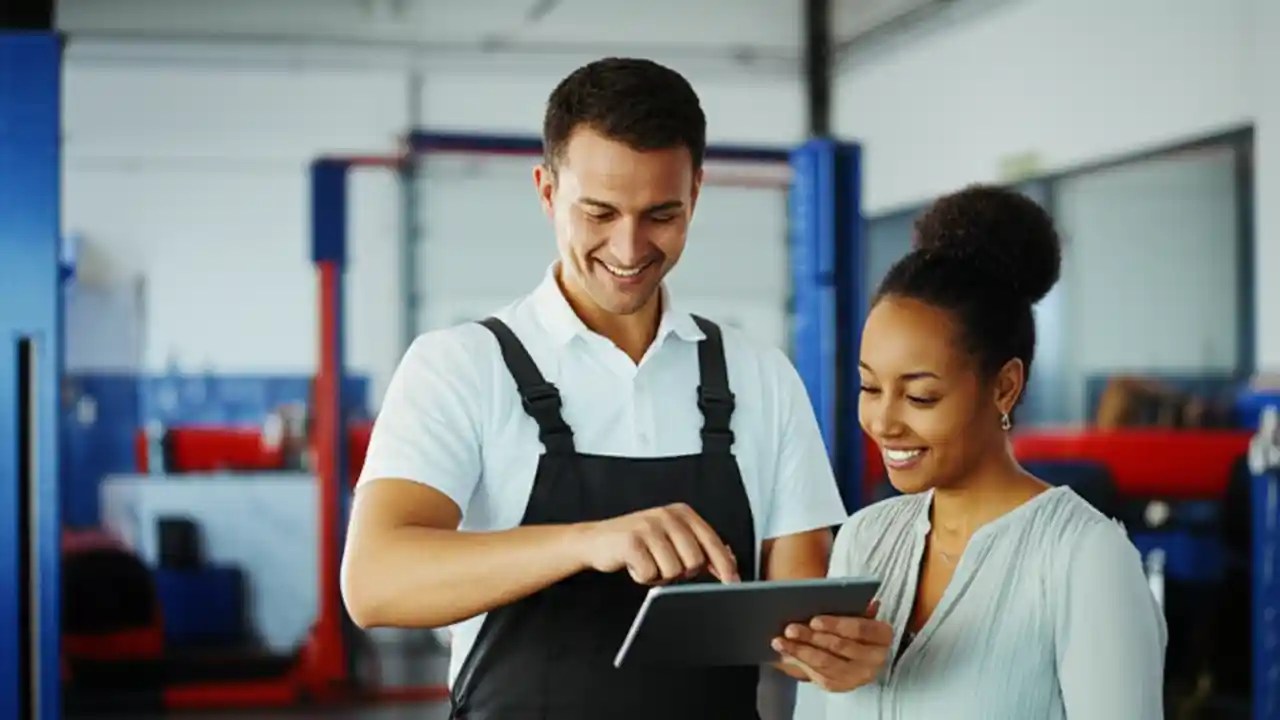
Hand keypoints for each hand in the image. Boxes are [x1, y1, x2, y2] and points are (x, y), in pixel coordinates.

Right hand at [579, 503, 740, 584]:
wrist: (596, 541)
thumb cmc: (639, 542)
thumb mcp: (672, 538)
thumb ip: (700, 546)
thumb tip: (730, 558)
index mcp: (682, 513)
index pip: (712, 541)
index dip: (724, 565)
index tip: (732, 582)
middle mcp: (667, 515)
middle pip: (695, 561)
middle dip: (682, 572)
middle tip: (663, 564)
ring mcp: (649, 527)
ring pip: (674, 571)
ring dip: (660, 575)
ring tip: (648, 562)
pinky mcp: (631, 541)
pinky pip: (651, 575)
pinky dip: (642, 577)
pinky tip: (634, 564)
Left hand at [772, 601, 892, 691]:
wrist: (856, 654)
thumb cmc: (852, 626)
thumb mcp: (858, 612)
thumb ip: (858, 606)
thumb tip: (869, 602)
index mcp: (883, 635)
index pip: (861, 629)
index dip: (837, 625)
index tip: (814, 620)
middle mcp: (875, 659)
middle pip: (840, 647)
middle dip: (813, 638)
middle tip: (790, 629)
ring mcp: (858, 675)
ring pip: (826, 663)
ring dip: (800, 651)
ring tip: (780, 641)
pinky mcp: (840, 686)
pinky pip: (818, 674)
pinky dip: (800, 662)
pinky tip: (784, 653)